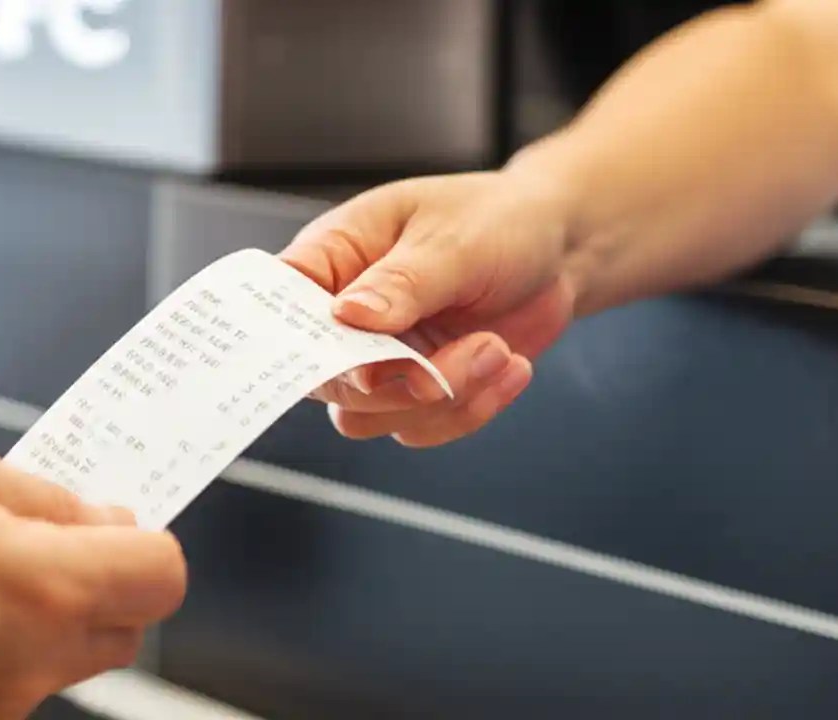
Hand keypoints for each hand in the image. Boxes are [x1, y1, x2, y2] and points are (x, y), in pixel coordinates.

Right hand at [0, 430, 185, 719]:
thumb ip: (47, 499)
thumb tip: (96, 519)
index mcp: (39, 587)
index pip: (161, 578)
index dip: (145, 543)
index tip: (117, 526)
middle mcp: (23, 665)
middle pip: (125, 628)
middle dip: (106, 582)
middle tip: (51, 540)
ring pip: (66, 661)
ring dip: (50, 617)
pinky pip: (9, 686)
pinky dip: (0, 650)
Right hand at [282, 158, 577, 446]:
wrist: (558, 249)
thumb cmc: (497, 219)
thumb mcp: (454, 239)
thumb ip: (402, 281)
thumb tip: (348, 315)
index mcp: (333, 256)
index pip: (279, 306)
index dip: (293, 342)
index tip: (351, 358)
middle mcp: (344, 315)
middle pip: (325, 379)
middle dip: (399, 381)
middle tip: (474, 348)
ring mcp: (380, 357)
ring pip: (368, 416)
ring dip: (441, 399)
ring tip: (497, 351)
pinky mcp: (417, 389)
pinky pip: (419, 428)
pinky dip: (470, 409)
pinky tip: (509, 366)